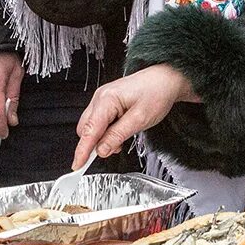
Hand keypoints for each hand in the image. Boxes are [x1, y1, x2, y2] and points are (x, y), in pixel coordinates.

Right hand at [73, 64, 199, 167]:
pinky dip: (106, 131)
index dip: (82, 150)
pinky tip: (120, 132)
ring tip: (122, 138)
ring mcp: (103, 98)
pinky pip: (100, 121)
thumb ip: (118, 136)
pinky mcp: (108, 101)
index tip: (77, 165)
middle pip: (86, 128)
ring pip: (92, 126)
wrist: (167, 79)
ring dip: (101, 138)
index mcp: (107, 99)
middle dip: (93, 144)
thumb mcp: (140, 119)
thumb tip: (102, 150)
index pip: (89, 130)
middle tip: (110, 152)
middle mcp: (101, 97)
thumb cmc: (157, 93)